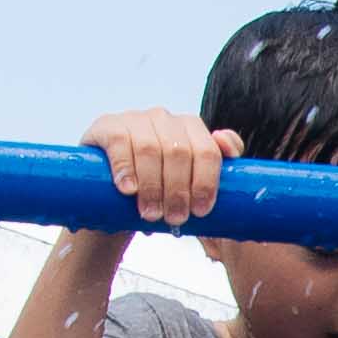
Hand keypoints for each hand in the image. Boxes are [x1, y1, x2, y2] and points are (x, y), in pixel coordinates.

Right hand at [86, 107, 222, 225]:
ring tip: (151, 213)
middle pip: (179, 152)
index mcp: (192, 129)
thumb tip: (230, 149)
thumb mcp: (189, 186)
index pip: (208, 151)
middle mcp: (165, 119)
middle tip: (175, 218)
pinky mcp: (108, 125)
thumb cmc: (158, 187)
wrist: (109, 187)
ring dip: (153, 186)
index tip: (201, 212)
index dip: (206, 183)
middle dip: (179, 191)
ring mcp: (135, 119)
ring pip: (151, 149)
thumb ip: (216, 172)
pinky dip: (126, 169)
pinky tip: (128, 190)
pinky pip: (120, 142)